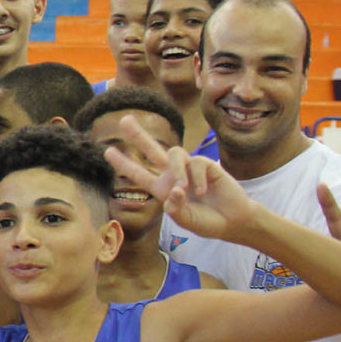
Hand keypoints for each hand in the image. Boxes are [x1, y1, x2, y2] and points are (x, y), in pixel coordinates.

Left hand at [102, 115, 256, 242]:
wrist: (234, 221)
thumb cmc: (207, 221)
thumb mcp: (186, 220)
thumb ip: (176, 209)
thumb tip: (175, 190)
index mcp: (163, 189)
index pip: (139, 173)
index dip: (123, 163)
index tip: (106, 151)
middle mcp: (173, 175)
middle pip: (153, 150)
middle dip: (139, 135)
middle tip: (124, 120)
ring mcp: (190, 168)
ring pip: (175, 153)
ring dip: (178, 171)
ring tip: (185, 190)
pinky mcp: (207, 165)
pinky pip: (197, 163)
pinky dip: (197, 178)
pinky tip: (203, 191)